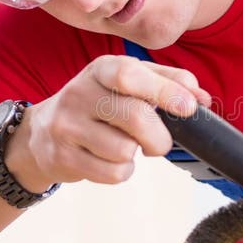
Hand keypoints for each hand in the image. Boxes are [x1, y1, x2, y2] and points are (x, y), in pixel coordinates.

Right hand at [4, 57, 210, 188]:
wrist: (41, 133)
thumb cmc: (97, 105)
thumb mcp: (126, 84)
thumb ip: (166, 83)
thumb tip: (202, 98)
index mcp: (100, 69)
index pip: (130, 74)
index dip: (164, 90)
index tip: (190, 107)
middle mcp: (79, 93)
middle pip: (134, 117)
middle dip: (159, 137)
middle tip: (160, 142)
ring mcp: (67, 126)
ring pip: (125, 151)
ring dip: (135, 155)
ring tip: (124, 146)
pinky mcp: (63, 157)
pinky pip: (112, 173)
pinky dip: (121, 171)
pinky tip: (108, 160)